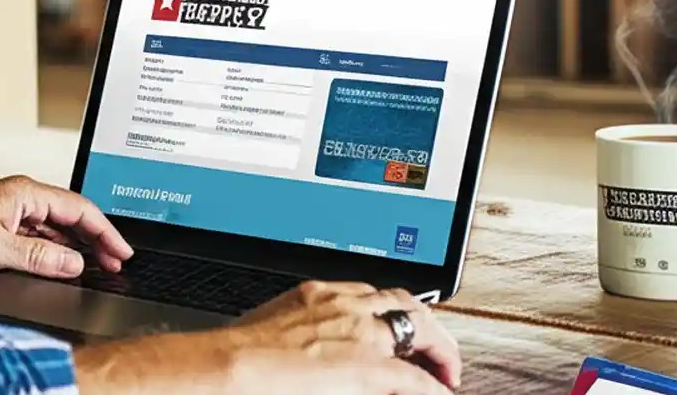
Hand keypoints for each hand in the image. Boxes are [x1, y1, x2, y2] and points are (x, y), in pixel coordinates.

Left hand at [0, 176, 132, 278]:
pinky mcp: (8, 224)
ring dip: (81, 246)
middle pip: (74, 217)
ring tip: (100, 265)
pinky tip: (67, 264)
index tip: (121, 251)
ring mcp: (17, 211)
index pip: (79, 209)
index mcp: (26, 193)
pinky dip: (61, 250)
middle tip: (117, 263)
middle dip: (99, 239)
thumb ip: (36, 257)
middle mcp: (24, 197)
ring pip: (60, 228)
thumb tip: (73, 264)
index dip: (105, 231)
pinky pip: (44, 236)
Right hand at [75, 281, 461, 394]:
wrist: (231, 363)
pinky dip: (433, 386)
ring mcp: (359, 333)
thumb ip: (303, 326)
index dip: (392, 311)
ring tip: (445, 369)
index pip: (370, 293)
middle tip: (436, 349)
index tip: (397, 327)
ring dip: (437, 347)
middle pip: (403, 302)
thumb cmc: (237, 349)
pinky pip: (413, 377)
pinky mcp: (366, 367)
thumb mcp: (274, 323)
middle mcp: (345, 304)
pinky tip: (443, 393)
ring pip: (416, 326)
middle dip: (425, 324)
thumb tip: (308, 346)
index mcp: (319, 291)